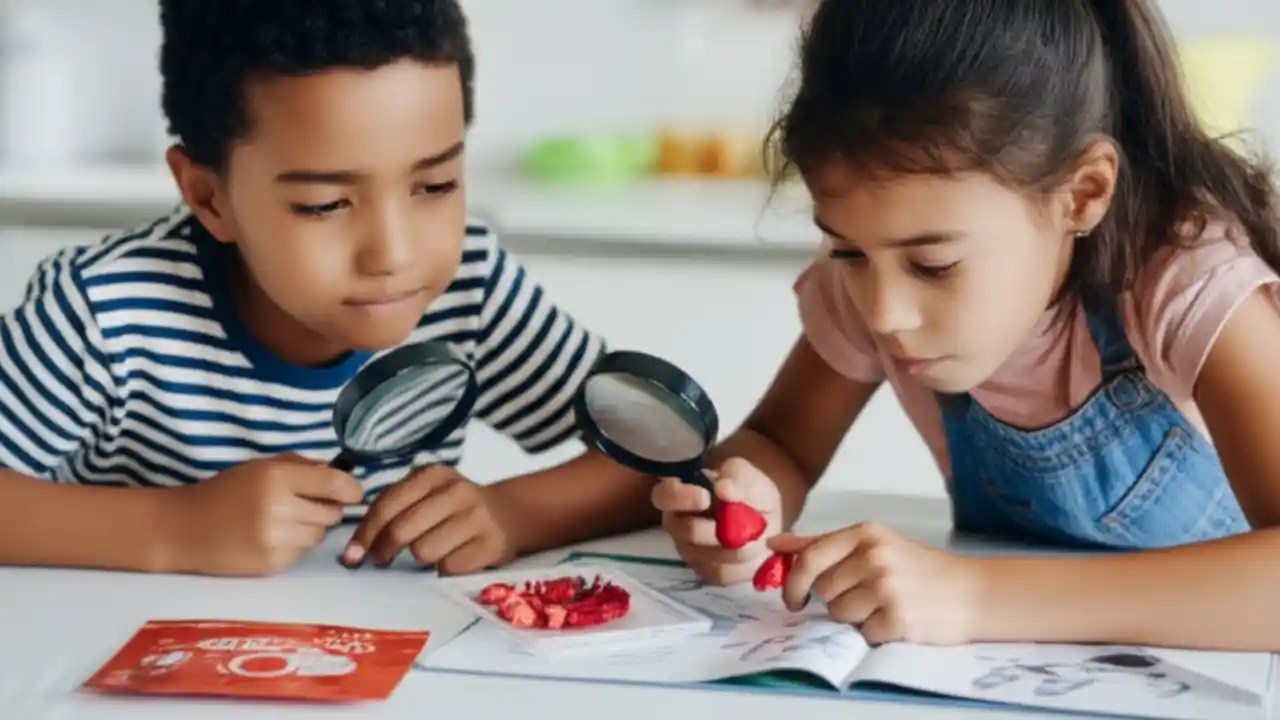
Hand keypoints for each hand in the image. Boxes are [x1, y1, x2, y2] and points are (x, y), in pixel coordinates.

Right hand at [165, 454, 363, 575]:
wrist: (183, 529)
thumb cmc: (225, 492)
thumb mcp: (261, 467)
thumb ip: (302, 467)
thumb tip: (341, 475)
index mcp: (278, 479)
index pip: (335, 484)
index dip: (351, 488)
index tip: (354, 492)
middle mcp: (280, 509)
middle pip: (332, 513)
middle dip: (325, 508)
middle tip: (304, 504)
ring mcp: (277, 540)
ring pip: (320, 535)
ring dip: (310, 528)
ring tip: (283, 521)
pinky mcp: (272, 564)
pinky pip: (301, 553)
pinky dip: (293, 545)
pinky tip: (269, 538)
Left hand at [342, 466, 516, 573]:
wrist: (510, 514)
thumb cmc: (455, 509)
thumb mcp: (428, 495)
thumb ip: (396, 510)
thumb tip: (356, 550)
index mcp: (433, 475)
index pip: (387, 505)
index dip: (365, 533)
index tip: (352, 555)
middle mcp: (457, 491)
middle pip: (402, 530)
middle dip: (385, 550)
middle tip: (382, 560)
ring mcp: (477, 517)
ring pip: (424, 551)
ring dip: (421, 560)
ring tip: (432, 552)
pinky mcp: (491, 544)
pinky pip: (449, 567)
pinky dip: (445, 569)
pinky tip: (454, 558)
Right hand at [652, 457, 781, 584]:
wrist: (766, 518)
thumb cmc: (747, 490)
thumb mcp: (746, 475)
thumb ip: (736, 476)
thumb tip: (723, 488)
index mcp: (678, 493)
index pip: (663, 496)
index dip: (681, 498)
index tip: (706, 497)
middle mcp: (676, 524)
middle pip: (686, 531)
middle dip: (719, 528)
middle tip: (744, 522)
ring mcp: (688, 550)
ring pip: (707, 555)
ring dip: (738, 545)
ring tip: (754, 533)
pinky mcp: (705, 571)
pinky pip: (721, 572)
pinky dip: (743, 563)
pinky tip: (753, 550)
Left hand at [771, 522, 981, 644]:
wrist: (970, 592)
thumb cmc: (916, 568)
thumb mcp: (872, 544)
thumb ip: (821, 544)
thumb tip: (774, 543)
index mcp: (865, 534)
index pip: (810, 558)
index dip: (793, 583)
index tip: (794, 599)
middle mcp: (875, 557)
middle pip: (823, 590)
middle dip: (835, 599)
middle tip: (863, 597)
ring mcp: (887, 587)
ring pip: (839, 614)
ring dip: (855, 618)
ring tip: (882, 607)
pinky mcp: (898, 618)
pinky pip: (863, 634)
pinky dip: (875, 633)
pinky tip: (895, 620)